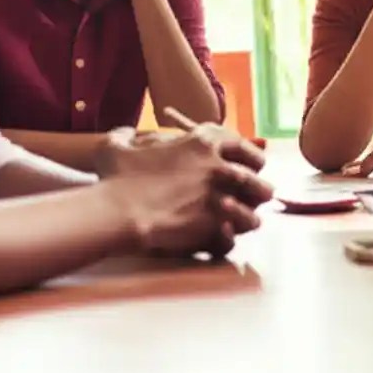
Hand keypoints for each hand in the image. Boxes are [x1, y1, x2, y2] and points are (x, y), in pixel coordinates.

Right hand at [103, 127, 272, 257]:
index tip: (245, 166)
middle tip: (249, 196)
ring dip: (248, 214)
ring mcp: (220, 195)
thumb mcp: (117, 145)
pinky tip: (221, 237)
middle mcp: (218, 166)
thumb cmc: (115, 178)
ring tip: (240, 220)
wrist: (118, 212)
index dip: (248, 156)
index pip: (242, 145)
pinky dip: (231, 237)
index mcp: (202, 142)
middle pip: (257, 174)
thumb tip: (127, 134)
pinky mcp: (215, 223)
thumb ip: (127, 136)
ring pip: (256, 206)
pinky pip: (238, 231)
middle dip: (256, 187)